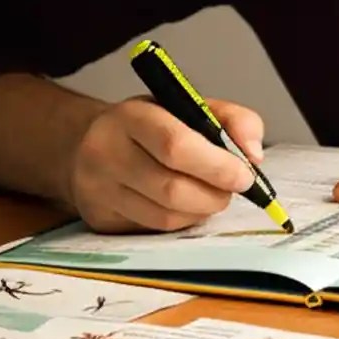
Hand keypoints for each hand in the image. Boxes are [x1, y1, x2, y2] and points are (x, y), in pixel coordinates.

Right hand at [66, 96, 262, 232]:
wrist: (84, 145)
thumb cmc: (148, 126)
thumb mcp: (188, 107)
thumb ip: (232, 120)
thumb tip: (253, 156)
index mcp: (130, 117)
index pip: (175, 145)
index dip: (216, 166)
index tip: (244, 176)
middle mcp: (106, 152)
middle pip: (172, 189)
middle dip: (214, 195)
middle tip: (232, 190)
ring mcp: (98, 190)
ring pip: (165, 217)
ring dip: (200, 211)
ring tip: (209, 195)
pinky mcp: (100, 220)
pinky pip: (154, 231)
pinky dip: (181, 222)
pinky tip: (185, 206)